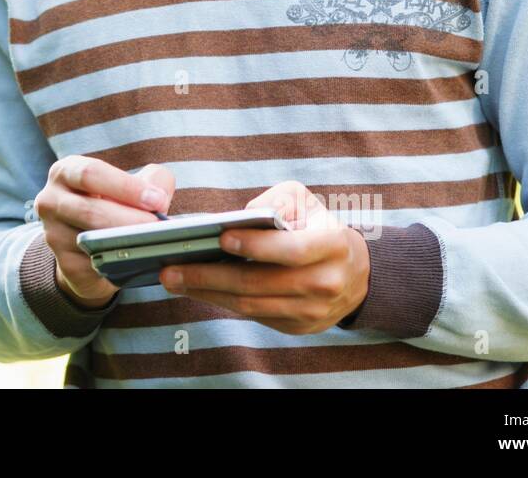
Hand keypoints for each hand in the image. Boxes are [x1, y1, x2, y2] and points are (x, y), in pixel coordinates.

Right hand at [33, 155, 174, 308]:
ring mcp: (54, 235)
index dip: (125, 187)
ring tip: (152, 241)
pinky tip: (138, 260)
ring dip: (125, 241)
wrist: (90, 245)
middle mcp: (51, 200)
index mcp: (66, 172)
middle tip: (158, 225)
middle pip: (90, 210)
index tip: (156, 199)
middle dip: (129, 218)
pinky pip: (94, 265)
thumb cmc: (113, 205)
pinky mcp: (65, 264)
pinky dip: (118, 262)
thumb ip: (151, 180)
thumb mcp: (130, 185)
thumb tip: (159, 195)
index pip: (91, 174)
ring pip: (90, 240)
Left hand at [158, 180, 369, 333]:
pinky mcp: (298, 327)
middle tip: (172, 268)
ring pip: (252, 304)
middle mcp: (325, 282)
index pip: (292, 250)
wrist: (355, 275)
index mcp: (332, 246)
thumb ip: (275, 201)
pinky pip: (255, 315)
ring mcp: (312, 311)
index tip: (221, 237)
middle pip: (260, 283)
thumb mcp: (306, 202)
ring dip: (208, 293)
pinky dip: (223, 302)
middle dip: (211, 276)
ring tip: (175, 280)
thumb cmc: (320, 228)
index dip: (256, 245)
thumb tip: (239, 217)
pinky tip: (198, 290)